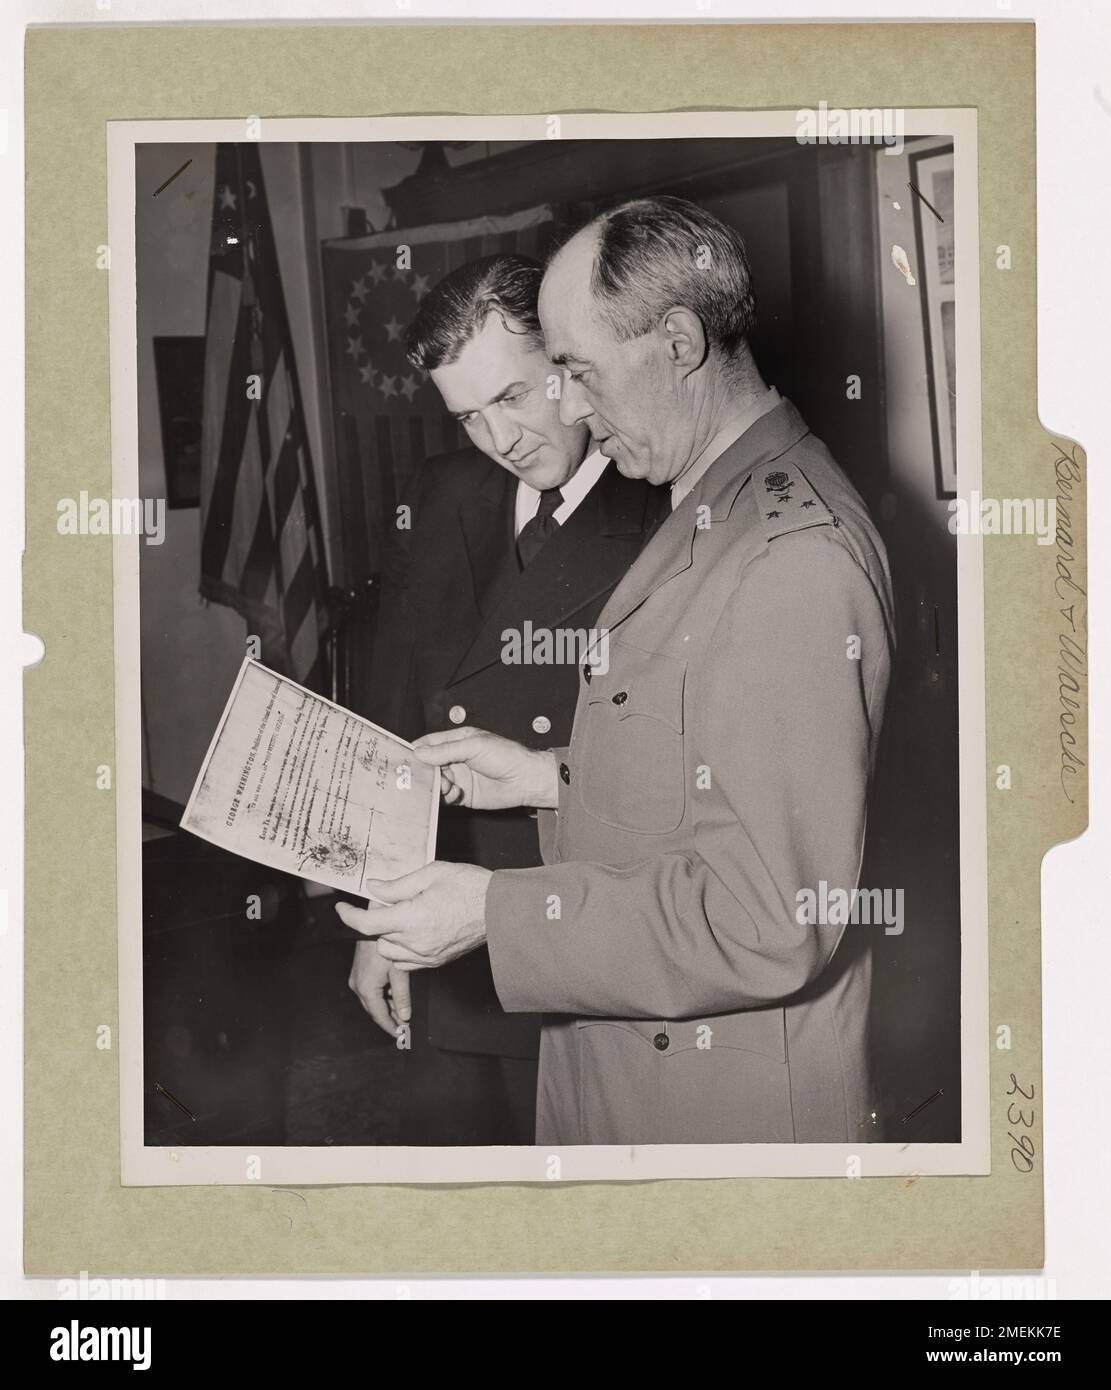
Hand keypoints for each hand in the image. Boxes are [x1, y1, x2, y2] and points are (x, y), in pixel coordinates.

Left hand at [336, 861, 492, 967]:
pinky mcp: (437, 961)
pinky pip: (408, 962)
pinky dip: (404, 949)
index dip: (349, 916)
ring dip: (390, 937)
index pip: (367, 924)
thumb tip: (373, 887)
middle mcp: (416, 941)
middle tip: (391, 903)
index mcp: (411, 917)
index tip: (342, 908)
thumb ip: (397, 885)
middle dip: (377, 922)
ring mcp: (427, 955)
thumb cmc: (470, 886)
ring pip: (391, 952)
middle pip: (378, 939)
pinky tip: (416, 932)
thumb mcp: (431, 874)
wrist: (500, 909)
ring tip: (405, 917)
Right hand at [347, 940, 411, 1036]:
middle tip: (403, 1028)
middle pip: (374, 1010)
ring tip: (401, 1015)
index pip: (380, 1016)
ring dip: (386, 1008)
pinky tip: (393, 998)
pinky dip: (381, 997)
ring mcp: (356, 979)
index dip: (390, 1027)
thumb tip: (405, 1016)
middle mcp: (358, 986)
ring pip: (372, 1001)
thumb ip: (402, 996)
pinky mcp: (358, 972)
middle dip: (389, 1019)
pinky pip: (370, 991)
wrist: (371, 925)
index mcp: (367, 989)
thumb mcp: (398, 972)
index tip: (400, 1036)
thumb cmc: (385, 946)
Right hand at [412, 727, 558, 809]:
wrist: (526, 780)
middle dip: (423, 771)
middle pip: (429, 765)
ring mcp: (459, 777)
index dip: (416, 750)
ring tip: (445, 786)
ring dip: (435, 785)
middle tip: (421, 777)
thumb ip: (446, 751)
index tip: (403, 758)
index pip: (430, 743)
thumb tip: (419, 753)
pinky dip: (445, 797)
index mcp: (458, 741)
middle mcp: (455, 759)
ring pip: (435, 782)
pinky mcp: (463, 795)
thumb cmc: (506, 756)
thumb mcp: (474, 746)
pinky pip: (445, 797)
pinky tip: (455, 794)